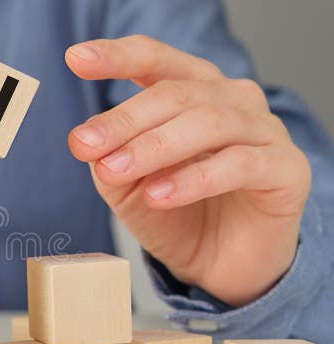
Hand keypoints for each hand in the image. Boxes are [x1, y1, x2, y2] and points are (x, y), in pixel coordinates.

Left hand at [65, 35, 310, 306]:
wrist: (219, 265)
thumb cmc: (175, 215)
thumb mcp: (126, 186)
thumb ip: (108, 158)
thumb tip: (87, 140)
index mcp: (192, 92)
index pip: (156, 61)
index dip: (118, 57)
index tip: (77, 59)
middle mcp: (232, 100)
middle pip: (176, 93)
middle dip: (125, 119)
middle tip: (86, 144)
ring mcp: (264, 131)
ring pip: (209, 122)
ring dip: (155, 147)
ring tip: (116, 172)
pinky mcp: (286, 169)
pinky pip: (241, 163)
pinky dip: (195, 178)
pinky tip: (160, 195)